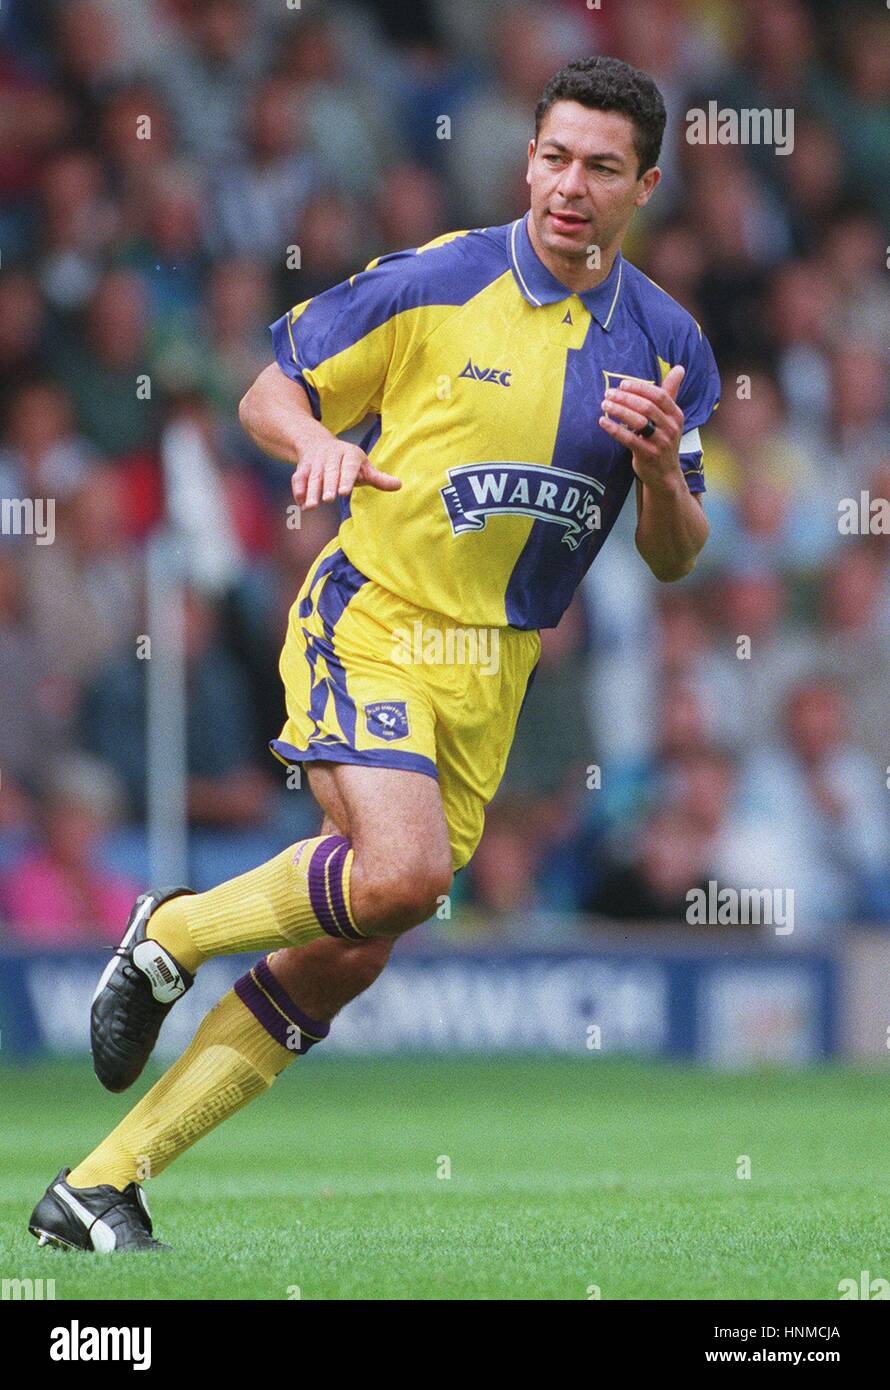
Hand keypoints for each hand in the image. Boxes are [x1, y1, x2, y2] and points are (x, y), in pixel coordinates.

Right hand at [291, 439, 401, 508]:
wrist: (319, 443)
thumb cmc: (348, 462)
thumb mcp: (364, 467)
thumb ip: (379, 478)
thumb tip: (399, 485)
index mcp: (350, 455)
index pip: (349, 468)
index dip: (346, 479)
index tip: (344, 492)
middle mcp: (332, 456)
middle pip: (329, 472)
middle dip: (327, 486)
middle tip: (328, 500)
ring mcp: (316, 462)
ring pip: (313, 476)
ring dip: (311, 491)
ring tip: (311, 507)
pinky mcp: (303, 467)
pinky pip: (299, 478)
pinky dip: (298, 490)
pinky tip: (300, 503)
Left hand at [599, 364, 685, 491]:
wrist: (665, 474)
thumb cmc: (664, 440)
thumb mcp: (671, 417)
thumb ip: (671, 392)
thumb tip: (679, 368)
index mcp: (676, 415)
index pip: (659, 395)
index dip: (640, 388)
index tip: (623, 384)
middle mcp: (671, 428)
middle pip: (647, 407)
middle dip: (626, 398)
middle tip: (608, 393)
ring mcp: (660, 442)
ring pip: (638, 422)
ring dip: (619, 411)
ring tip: (604, 405)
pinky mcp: (648, 455)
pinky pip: (629, 439)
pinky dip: (614, 429)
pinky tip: (603, 422)